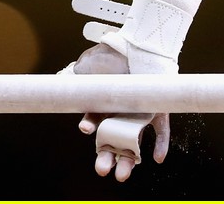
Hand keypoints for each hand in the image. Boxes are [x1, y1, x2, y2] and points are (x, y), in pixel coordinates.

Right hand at [68, 42, 170, 181]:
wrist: (142, 48)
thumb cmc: (116, 58)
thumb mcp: (94, 63)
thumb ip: (80, 71)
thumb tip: (62, 77)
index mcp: (104, 108)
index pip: (94, 122)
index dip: (88, 125)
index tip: (85, 128)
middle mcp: (120, 117)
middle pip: (111, 143)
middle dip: (104, 158)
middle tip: (102, 169)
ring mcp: (139, 117)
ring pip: (133, 145)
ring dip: (128, 161)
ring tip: (122, 175)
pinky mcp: (158, 114)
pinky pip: (160, 132)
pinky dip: (160, 145)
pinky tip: (157, 157)